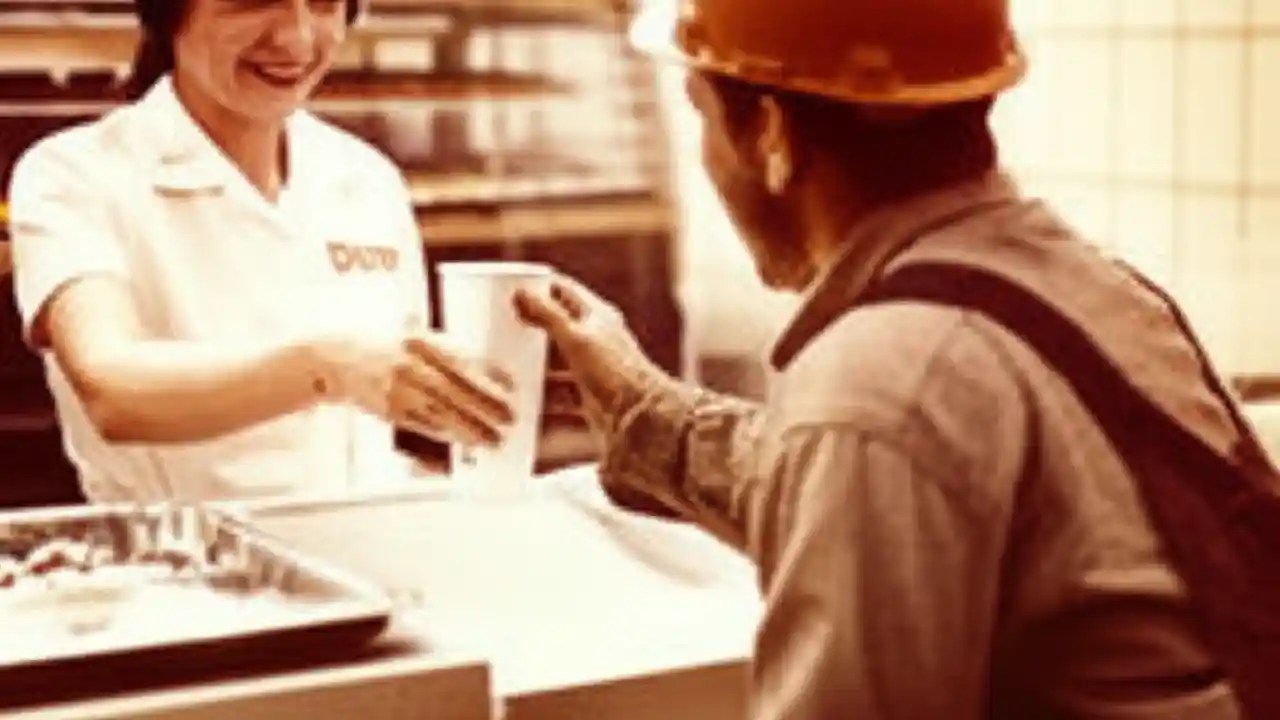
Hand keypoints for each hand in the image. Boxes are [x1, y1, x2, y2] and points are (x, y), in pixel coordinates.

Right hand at [317, 332, 514, 446]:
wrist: (338, 359)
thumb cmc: (387, 346)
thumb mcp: (419, 338)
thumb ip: (451, 352)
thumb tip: (491, 372)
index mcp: (420, 342)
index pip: (461, 361)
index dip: (488, 376)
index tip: (511, 387)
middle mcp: (409, 365)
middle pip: (454, 391)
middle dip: (485, 408)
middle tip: (509, 420)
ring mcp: (398, 390)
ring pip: (441, 414)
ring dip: (470, 429)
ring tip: (493, 439)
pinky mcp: (391, 411)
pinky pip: (424, 426)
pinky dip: (447, 434)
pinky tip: (464, 440)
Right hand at [513, 277, 669, 435]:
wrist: (642, 419)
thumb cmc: (614, 371)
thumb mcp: (576, 338)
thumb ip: (548, 316)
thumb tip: (521, 292)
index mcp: (596, 316)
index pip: (562, 290)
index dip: (537, 288)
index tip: (509, 290)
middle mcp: (595, 339)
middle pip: (556, 329)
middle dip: (529, 331)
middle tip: (497, 331)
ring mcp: (592, 370)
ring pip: (555, 365)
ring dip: (533, 369)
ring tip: (502, 370)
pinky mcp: (589, 397)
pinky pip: (559, 395)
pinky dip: (542, 399)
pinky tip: (522, 402)